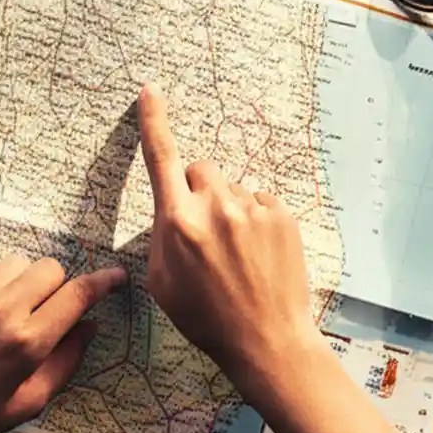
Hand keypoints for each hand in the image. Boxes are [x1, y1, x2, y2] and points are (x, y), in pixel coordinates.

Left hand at [0, 255, 125, 432]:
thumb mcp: (27, 402)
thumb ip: (65, 361)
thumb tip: (89, 326)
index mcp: (25, 342)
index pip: (77, 295)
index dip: (103, 282)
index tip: (116, 276)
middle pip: (51, 268)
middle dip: (58, 285)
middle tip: (48, 311)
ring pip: (17, 264)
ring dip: (24, 282)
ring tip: (9, 314)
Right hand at [138, 83, 323, 403]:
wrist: (267, 340)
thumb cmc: (206, 317)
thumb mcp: (161, 280)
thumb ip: (162, 234)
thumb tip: (172, 207)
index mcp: (178, 222)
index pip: (162, 159)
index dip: (153, 122)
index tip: (151, 92)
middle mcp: (215, 207)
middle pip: (201, 172)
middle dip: (198, 192)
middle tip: (205, 233)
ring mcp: (252, 209)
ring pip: (232, 190)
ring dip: (230, 210)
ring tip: (237, 255)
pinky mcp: (282, 215)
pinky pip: (261, 201)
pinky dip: (257, 220)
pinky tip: (258, 254)